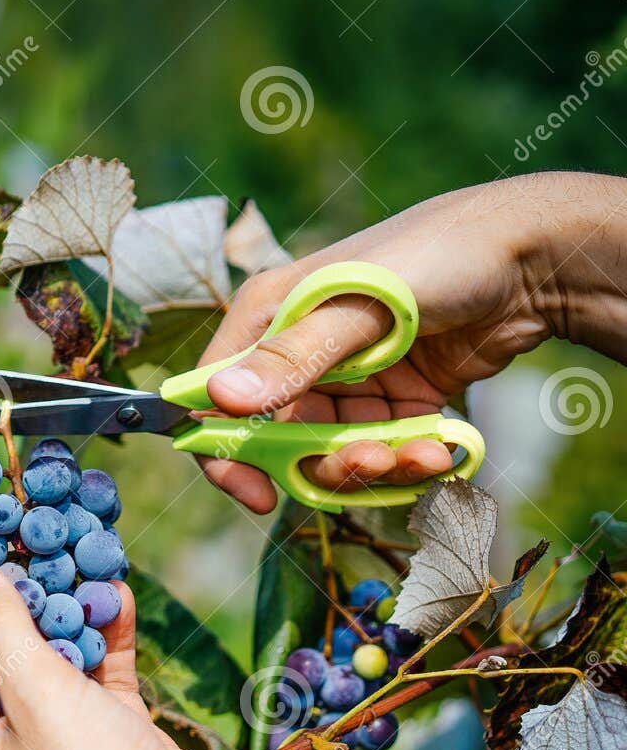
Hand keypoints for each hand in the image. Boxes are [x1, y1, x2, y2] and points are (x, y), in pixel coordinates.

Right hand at [197, 176, 575, 512]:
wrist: (534, 254)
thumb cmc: (438, 254)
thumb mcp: (362, 303)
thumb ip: (294, 355)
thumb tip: (219, 399)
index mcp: (269, 315)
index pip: (215, 395)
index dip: (225, 450)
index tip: (258, 495)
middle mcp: (299, 350)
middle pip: (280, 437)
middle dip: (323, 463)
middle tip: (371, 465)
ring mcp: (347, 377)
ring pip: (333, 449)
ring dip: (373, 465)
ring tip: (423, 456)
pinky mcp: (393, 397)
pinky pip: (380, 447)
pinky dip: (406, 459)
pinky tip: (440, 450)